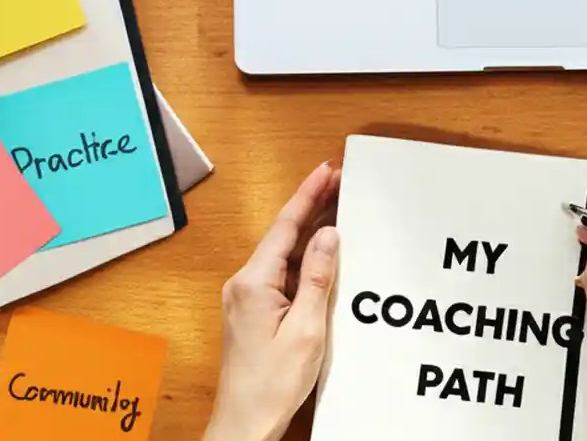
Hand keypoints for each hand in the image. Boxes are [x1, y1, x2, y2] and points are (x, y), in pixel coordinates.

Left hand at [204, 163, 341, 440]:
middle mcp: (244, 283)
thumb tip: (329, 235)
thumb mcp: (307, 329)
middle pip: (284, 235)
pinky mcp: (254, 310)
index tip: (327, 170)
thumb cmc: (272, 385)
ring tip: (340, 207)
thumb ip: (319, 278)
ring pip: (284, 253)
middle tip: (341, 181)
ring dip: (311, 232)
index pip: (285, 227)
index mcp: (253, 282)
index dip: (308, 195)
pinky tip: (326, 252)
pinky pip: (283, 274)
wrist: (245, 424)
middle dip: (313, 207)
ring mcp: (247, 297)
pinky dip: (306, 259)